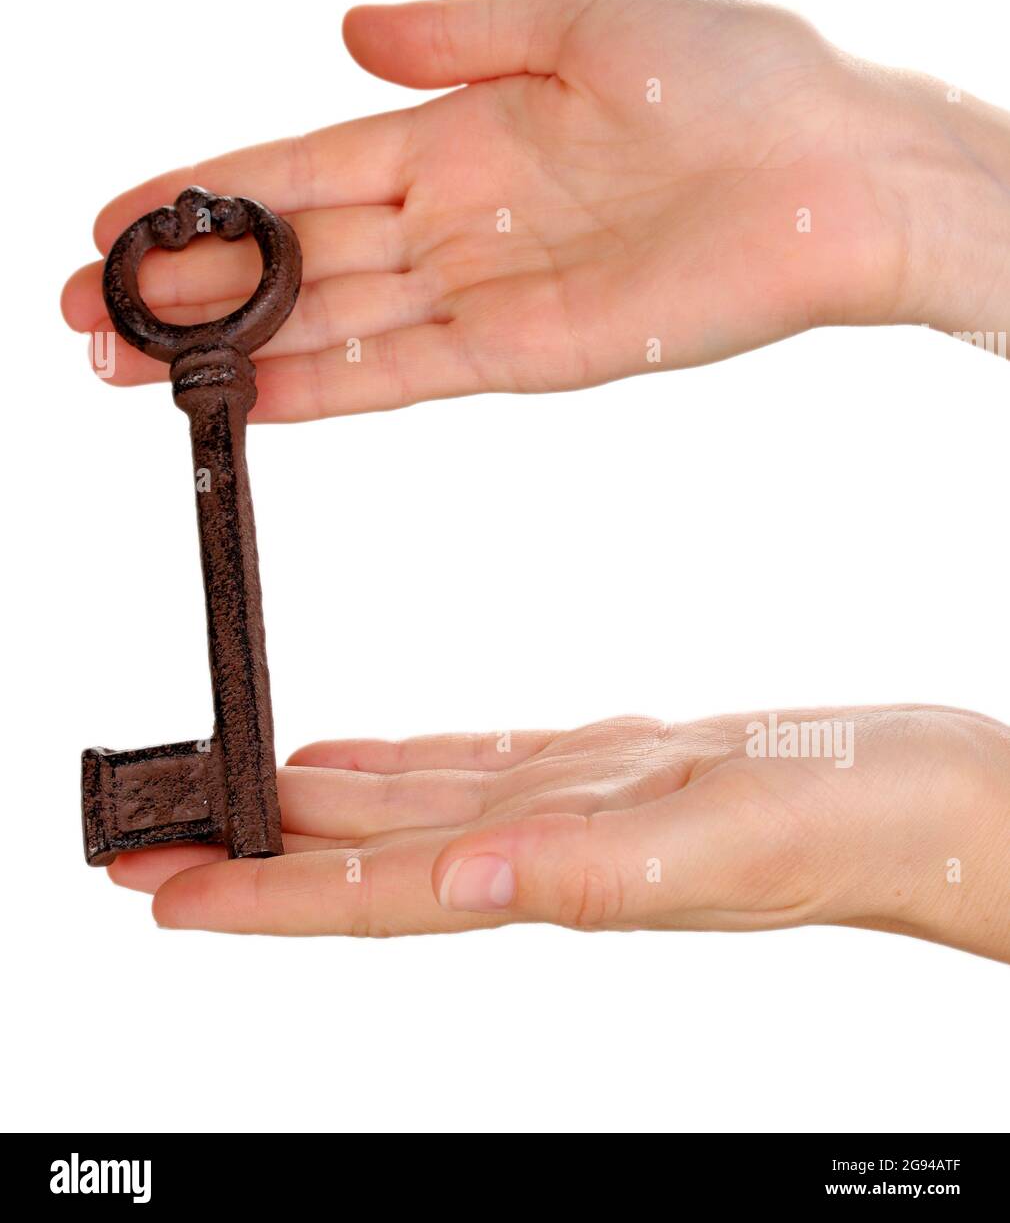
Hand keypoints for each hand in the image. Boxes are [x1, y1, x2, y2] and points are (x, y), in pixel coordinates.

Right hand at [61, 0, 1009, 420]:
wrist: (839, 168)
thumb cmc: (738, 75)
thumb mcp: (578, 15)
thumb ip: (453, 33)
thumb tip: (346, 28)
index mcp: (461, 129)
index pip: (302, 164)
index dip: (205, 187)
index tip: (115, 212)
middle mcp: (458, 218)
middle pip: (294, 255)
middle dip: (186, 283)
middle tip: (86, 315)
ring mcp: (486, 291)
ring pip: (328, 322)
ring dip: (225, 343)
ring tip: (127, 365)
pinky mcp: (527, 355)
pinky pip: (402, 372)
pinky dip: (319, 386)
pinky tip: (240, 395)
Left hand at [109, 705, 1009, 960]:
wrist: (932, 802)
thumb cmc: (855, 828)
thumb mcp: (726, 844)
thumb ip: (592, 872)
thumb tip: (461, 885)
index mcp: (556, 874)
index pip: (373, 900)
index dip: (264, 902)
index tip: (167, 895)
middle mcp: (544, 847)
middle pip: (365, 857)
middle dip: (253, 852)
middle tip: (156, 835)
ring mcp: (573, 806)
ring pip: (411, 807)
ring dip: (315, 809)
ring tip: (234, 792)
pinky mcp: (610, 767)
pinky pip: (477, 767)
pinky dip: (405, 764)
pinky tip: (362, 759)